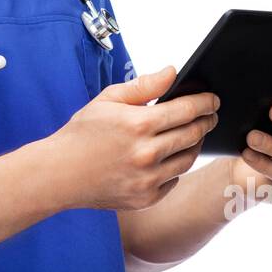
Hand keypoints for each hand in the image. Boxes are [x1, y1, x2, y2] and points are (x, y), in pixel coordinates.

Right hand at [50, 65, 218, 210]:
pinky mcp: (146, 198)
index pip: (187, 110)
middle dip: (207, 121)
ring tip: (193, 134)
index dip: (205, 102)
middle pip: (194, 134)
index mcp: (138, 124)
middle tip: (210, 115)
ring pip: (188, 159)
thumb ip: (144, 86)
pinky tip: (170, 157)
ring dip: (195, 144)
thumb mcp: (108, 100)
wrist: (58, 174)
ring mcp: (147, 179)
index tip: (213, 99)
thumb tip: (173, 72)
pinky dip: (176, 167)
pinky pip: (174, 180)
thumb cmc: (82, 134)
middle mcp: (147, 153)